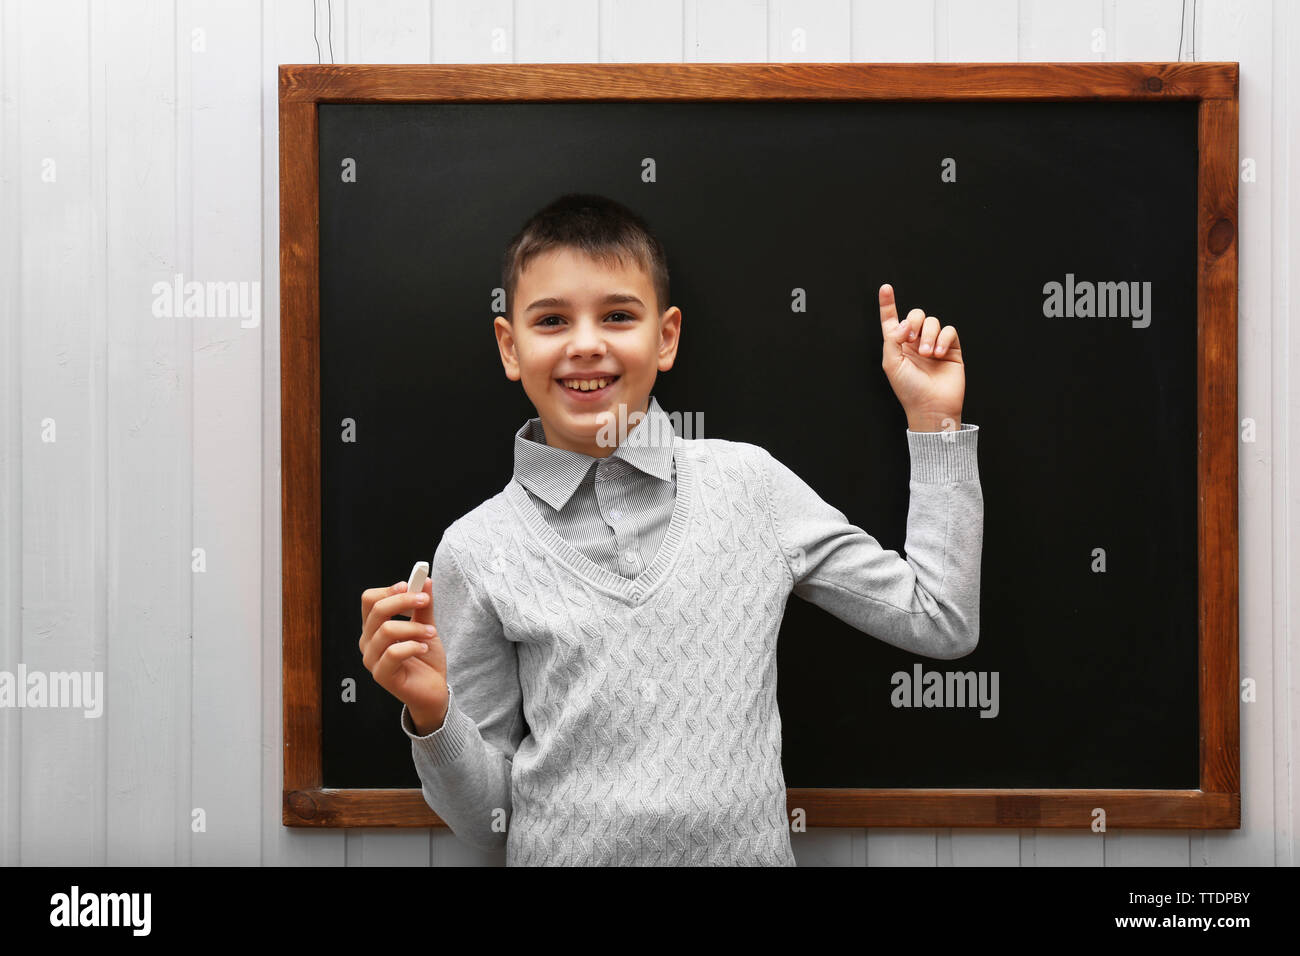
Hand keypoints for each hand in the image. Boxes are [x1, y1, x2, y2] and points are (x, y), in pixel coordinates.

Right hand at [358, 576, 448, 733]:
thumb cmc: (425, 659)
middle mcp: (368, 642)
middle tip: (425, 601)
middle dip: (404, 601)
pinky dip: (413, 645)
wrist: (433, 690)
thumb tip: (425, 580)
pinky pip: (394, 653)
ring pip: (386, 630)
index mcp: (374, 628)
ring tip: (431, 632)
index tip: (410, 586)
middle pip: (376, 610)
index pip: (369, 600)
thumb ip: (424, 606)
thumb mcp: (427, 626)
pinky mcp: (381, 675)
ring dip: (414, 627)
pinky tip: (424, 648)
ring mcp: (372, 660)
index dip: (389, 590)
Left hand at [878, 283, 964, 431]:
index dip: (888, 304)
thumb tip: (903, 323)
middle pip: (915, 315)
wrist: (932, 406)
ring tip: (927, 354)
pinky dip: (943, 339)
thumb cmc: (909, 389)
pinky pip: (949, 331)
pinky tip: (939, 353)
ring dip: (928, 335)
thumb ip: (892, 339)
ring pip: (933, 321)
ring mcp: (934, 344)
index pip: (892, 320)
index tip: (886, 288)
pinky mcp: (951, 349)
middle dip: (913, 321)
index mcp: (898, 345)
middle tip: (911, 339)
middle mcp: (915, 342)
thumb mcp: (891, 363)